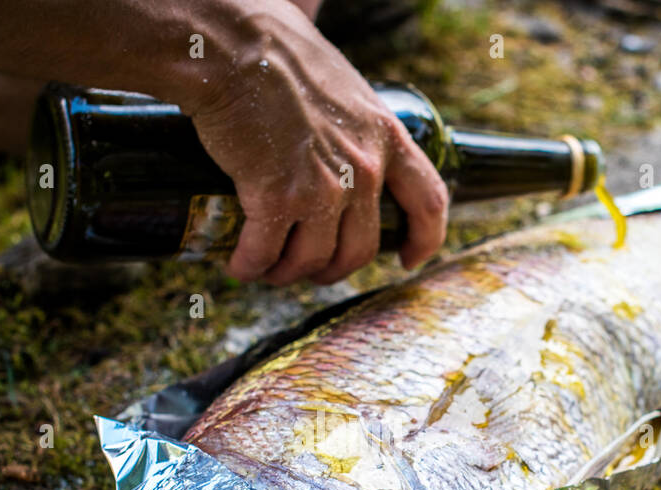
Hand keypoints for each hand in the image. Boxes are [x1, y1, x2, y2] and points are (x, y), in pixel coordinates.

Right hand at [184, 3, 447, 284]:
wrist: (233, 45)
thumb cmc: (276, 51)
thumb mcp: (341, 85)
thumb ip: (349, 117)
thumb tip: (334, 119)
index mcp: (385, 136)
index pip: (427, 201)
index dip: (423, 239)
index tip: (408, 259)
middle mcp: (363, 168)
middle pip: (360, 249)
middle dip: (332, 269)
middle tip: (308, 268)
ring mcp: (322, 187)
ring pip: (313, 259)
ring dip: (287, 272)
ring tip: (266, 267)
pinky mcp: (277, 197)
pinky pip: (266, 253)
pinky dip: (250, 265)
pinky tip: (239, 265)